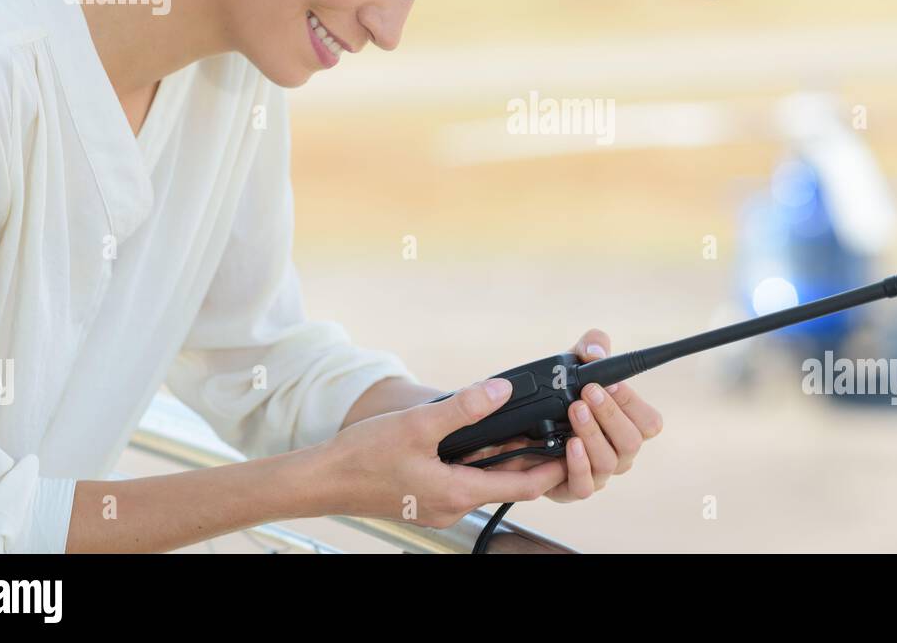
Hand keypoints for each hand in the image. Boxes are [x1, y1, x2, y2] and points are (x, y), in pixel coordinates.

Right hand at [303, 378, 567, 527]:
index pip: (522, 487)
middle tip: (554, 429)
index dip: (552, 469)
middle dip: (531, 458)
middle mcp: (452, 505)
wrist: (322, 479)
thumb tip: (501, 390)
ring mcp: (438, 503)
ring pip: (484, 479)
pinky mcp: (425, 496)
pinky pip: (463, 478)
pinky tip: (476, 436)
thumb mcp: (418, 424)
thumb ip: (463, 408)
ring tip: (523, 426)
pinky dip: (477, 460)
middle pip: (506, 483)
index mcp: (456, 492)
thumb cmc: (363, 457)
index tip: (574, 449)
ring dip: (503, 456)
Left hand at [453, 329, 663, 502]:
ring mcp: (597, 472)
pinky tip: (569, 444)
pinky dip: (579, 465)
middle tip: (587, 393)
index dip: (633, 403)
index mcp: (626, 425)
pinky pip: (584, 485)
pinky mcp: (572, 488)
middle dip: (610, 414)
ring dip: (592, 433)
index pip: (649, 423)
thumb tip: (596, 353)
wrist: (523, 425)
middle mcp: (617, 452)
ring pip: (608, 462)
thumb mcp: (575, 363)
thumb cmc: (562, 393)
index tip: (612, 382)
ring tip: (574, 411)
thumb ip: (591, 347)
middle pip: (631, 442)